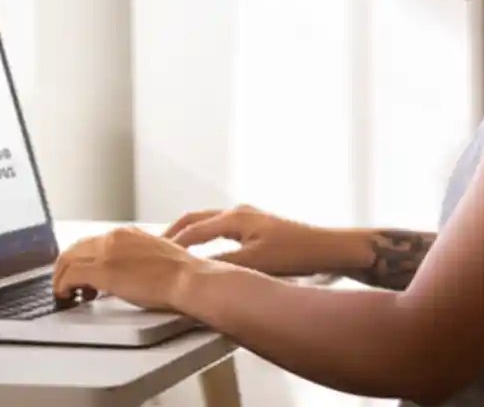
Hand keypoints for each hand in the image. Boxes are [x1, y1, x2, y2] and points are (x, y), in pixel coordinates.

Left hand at [52, 227, 206, 311]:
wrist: (188, 279)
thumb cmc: (182, 275)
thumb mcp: (155, 258)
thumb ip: (136, 261)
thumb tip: (128, 274)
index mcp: (126, 234)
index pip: (92, 242)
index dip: (80, 259)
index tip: (79, 274)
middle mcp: (113, 238)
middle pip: (74, 248)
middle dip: (65, 267)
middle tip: (66, 285)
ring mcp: (106, 253)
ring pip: (67, 260)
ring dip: (61, 277)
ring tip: (65, 293)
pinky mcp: (102, 271)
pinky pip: (70, 276)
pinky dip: (62, 286)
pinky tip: (66, 296)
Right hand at [164, 204, 349, 275]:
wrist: (331, 248)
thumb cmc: (297, 253)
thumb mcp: (255, 263)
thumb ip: (222, 266)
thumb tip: (193, 271)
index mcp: (235, 217)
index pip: (192, 230)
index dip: (171, 244)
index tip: (152, 254)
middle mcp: (240, 212)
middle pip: (196, 219)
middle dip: (175, 232)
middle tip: (155, 246)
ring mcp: (250, 217)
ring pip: (210, 222)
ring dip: (191, 234)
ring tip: (175, 248)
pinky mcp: (260, 226)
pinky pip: (223, 228)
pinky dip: (207, 237)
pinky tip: (208, 251)